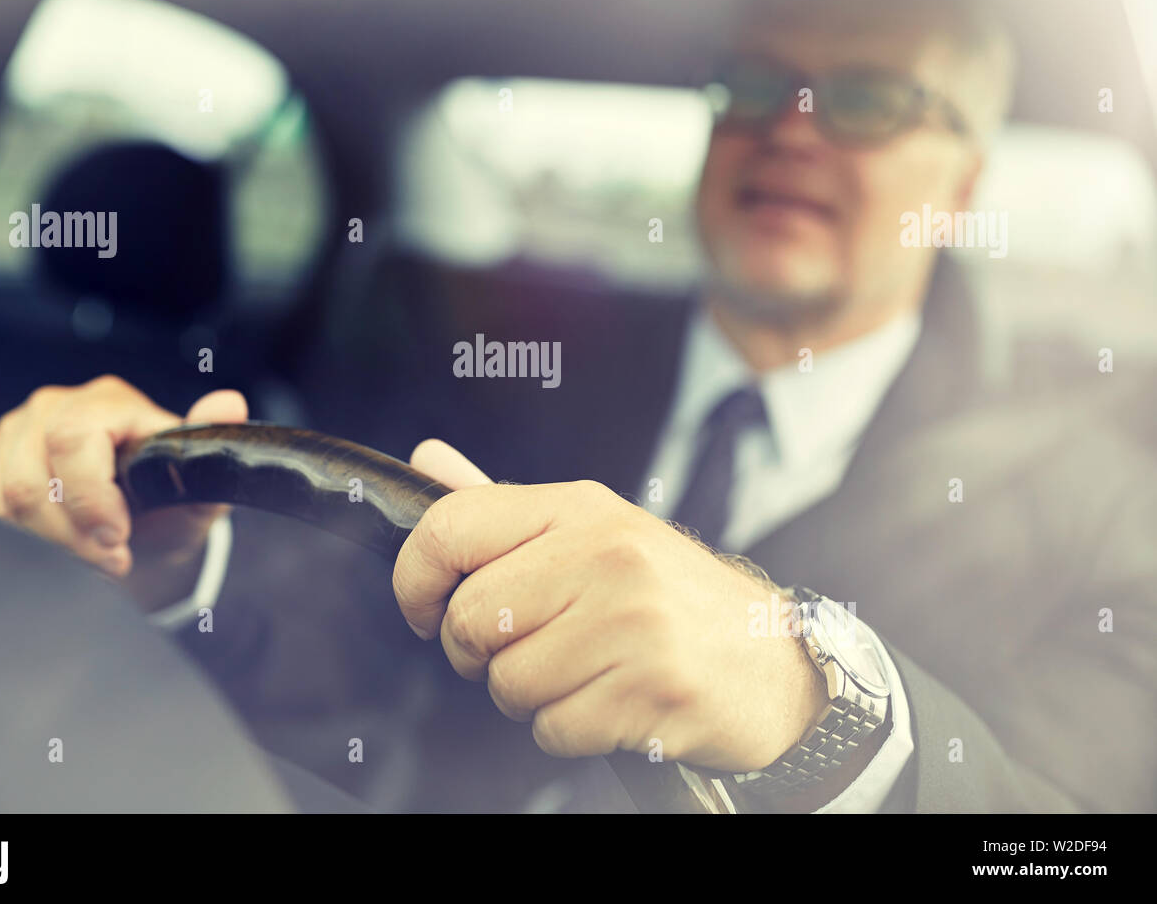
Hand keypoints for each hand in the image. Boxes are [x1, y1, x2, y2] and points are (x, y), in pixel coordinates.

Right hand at [0, 375, 247, 610]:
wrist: (139, 529)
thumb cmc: (167, 503)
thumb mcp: (199, 485)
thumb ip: (211, 450)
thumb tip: (231, 404)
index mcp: (108, 402)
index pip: (74, 438)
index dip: (89, 497)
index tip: (117, 540)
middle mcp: (53, 408)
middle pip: (29, 480)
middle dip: (70, 537)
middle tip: (110, 563)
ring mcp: (13, 436)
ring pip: (2, 502)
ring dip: (48, 546)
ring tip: (89, 559)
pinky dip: (19, 544)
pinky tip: (57, 551)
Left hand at [394, 440, 827, 773]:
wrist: (774, 662)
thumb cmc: (669, 598)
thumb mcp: (591, 531)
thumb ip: (502, 507)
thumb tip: (426, 459)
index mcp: (580, 507)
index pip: (450, 527)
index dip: (414, 580)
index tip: (427, 610)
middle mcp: (606, 554)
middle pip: (471, 619)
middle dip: (478, 654)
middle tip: (524, 649)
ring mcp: (634, 622)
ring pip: (508, 683)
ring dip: (529, 696)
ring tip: (582, 673)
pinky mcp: (653, 690)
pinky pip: (553, 729)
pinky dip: (570, 729)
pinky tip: (611, 703)